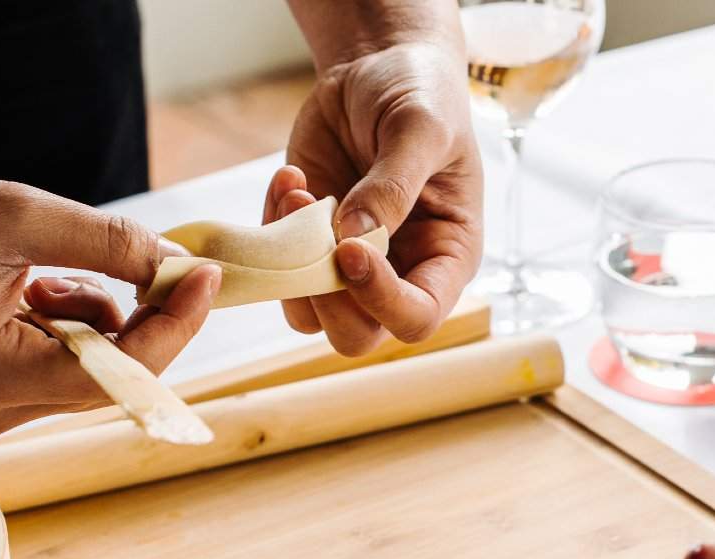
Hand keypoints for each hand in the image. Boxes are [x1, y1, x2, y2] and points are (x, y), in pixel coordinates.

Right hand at [0, 158, 220, 441]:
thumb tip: (176, 263)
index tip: (203, 274)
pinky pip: (51, 369)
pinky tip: (27, 288)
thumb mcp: (18, 215)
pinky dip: (62, 327)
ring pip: (81, 372)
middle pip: (105, 380)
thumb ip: (107, 244)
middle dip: (137, 320)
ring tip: (42, 270)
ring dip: (91, 319)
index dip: (173, 324)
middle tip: (153, 260)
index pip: (119, 372)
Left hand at [276, 40, 481, 353]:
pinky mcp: (305, 241)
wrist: (378, 66)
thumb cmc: (419, 93)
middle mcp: (399, 273)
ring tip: (297, 191)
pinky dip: (268, 230)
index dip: (381, 300)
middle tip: (313, 229)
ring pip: (308, 316)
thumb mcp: (420, 127)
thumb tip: (354, 237)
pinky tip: (289, 179)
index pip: (417, 318)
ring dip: (287, 264)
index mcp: (446, 257)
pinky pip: (275, 269)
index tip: (349, 249)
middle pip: (357, 335)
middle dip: (325, 297)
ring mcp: (348, 262)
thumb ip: (393, 184)